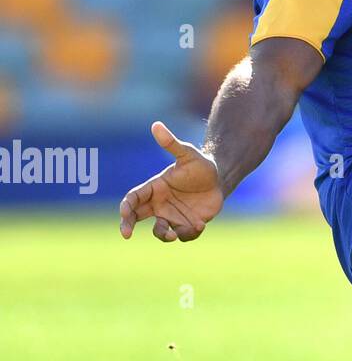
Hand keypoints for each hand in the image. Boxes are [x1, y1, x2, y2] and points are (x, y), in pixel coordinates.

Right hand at [119, 121, 223, 242]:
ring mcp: (172, 216)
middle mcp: (159, 204)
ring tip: (173, 235)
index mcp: (154, 187)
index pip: (134, 198)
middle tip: (125, 234)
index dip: (126, 207)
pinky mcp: (186, 225)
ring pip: (160, 231)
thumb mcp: (187, 154)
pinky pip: (182, 235)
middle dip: (127, 225)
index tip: (124, 215)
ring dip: (165, 235)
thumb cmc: (200, 165)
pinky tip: (200, 224)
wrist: (219, 179)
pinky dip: (188, 233)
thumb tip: (156, 125)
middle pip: (135, 216)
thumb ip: (171, 144)